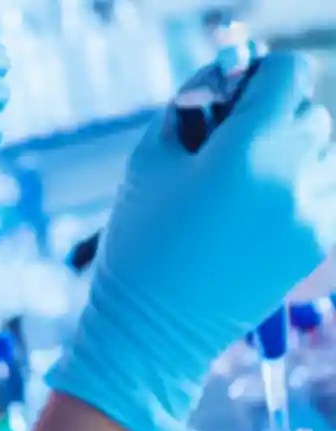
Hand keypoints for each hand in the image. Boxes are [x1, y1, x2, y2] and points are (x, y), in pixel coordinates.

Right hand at [48, 53, 335, 430]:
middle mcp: (291, 177)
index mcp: (247, 150)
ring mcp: (310, 212)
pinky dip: (288, 195)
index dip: (256, 78)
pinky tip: (245, 224)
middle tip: (223, 152)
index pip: (288, 73)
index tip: (227, 102)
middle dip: (270, 119)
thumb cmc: (139, 242)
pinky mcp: (317, 242)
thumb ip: (188, 107)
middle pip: (308, 112)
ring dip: (284, 158)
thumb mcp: (147, 162)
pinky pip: (316, 193)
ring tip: (234, 194)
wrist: (152, 330)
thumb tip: (222, 78)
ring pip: (318, 154)